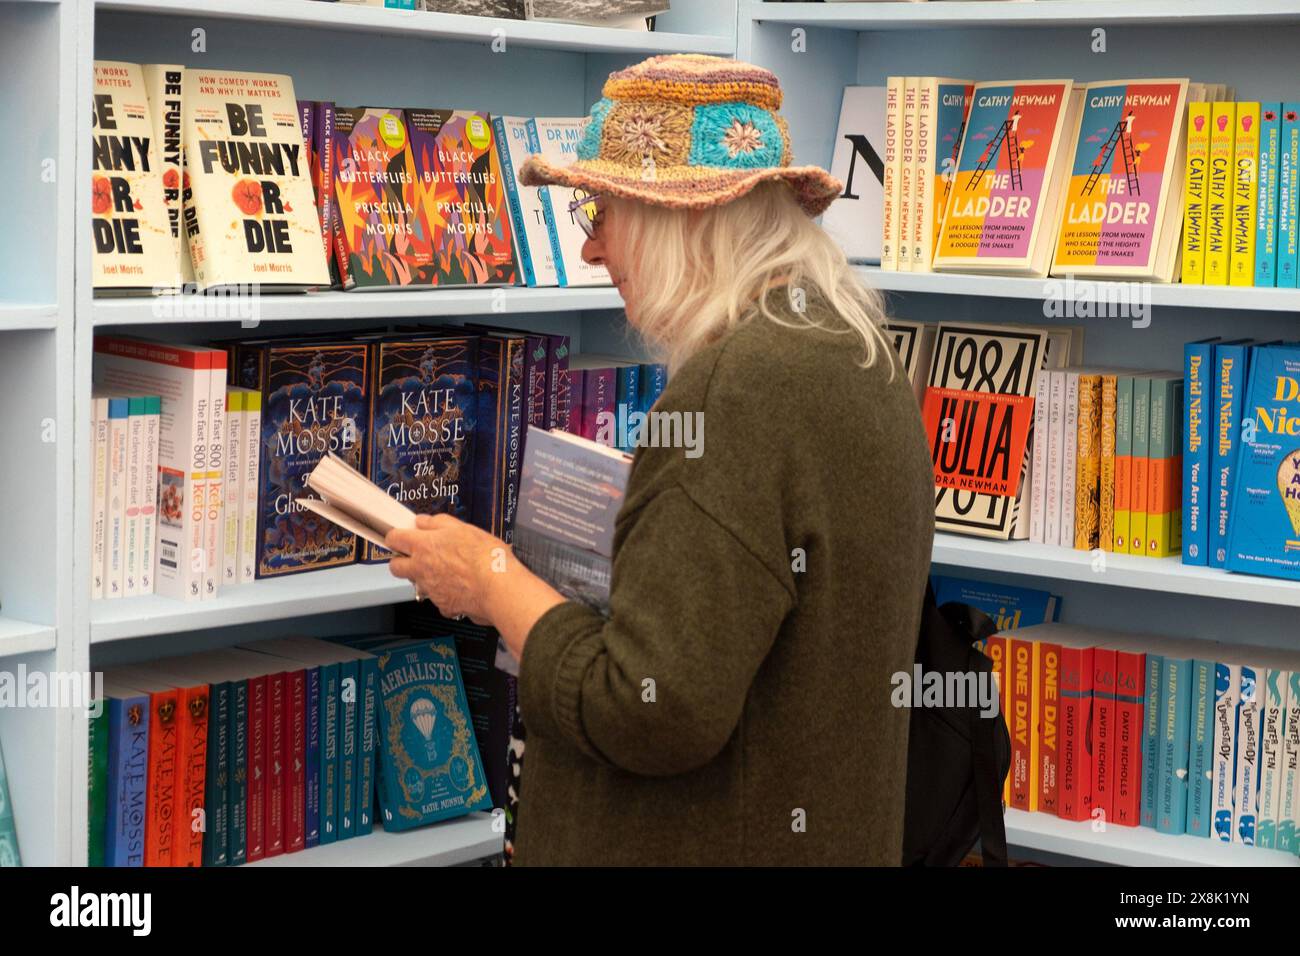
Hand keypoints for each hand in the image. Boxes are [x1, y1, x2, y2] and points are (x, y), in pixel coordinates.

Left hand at [386, 514, 505, 624]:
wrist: (498, 587)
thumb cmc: (485, 557)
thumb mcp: (463, 528)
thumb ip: (438, 523)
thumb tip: (424, 521)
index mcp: (424, 545)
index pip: (394, 539)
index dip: (396, 536)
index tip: (402, 536)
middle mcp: (421, 569)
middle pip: (395, 567)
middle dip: (401, 561)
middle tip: (416, 556)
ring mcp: (430, 589)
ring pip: (416, 583)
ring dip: (425, 577)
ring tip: (447, 571)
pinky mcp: (443, 605)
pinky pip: (437, 598)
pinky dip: (445, 593)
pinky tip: (460, 586)